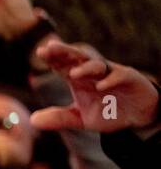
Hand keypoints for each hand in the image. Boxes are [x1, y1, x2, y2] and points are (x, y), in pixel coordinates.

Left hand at [30, 41, 160, 132]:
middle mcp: (94, 73)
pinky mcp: (129, 78)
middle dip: (65, 52)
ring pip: (98, 65)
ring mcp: (111, 73)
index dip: (52, 59)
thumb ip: (59, 118)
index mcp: (80, 79)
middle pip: (78, 58)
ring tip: (73, 73)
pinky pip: (119, 76)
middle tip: (50, 48)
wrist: (136, 116)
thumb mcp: (81, 119)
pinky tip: (101, 85)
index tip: (39, 53)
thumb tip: (32, 120)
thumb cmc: (107, 111)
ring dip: (86, 67)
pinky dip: (110, 80)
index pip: (63, 65)